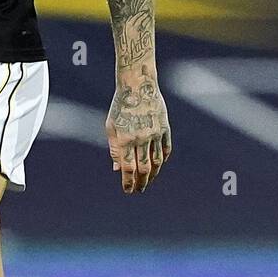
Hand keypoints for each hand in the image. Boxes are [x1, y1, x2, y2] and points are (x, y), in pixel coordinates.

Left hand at [105, 72, 170, 193]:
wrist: (138, 86)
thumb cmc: (120, 106)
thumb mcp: (111, 127)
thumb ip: (114, 149)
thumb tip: (117, 169)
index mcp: (125, 139)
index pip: (128, 168)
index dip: (128, 182)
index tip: (128, 190)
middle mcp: (141, 138)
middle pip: (143, 168)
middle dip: (141, 183)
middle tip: (139, 191)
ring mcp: (155, 133)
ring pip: (156, 162)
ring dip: (152, 175)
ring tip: (148, 182)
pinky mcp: (165, 128)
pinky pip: (166, 149)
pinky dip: (162, 161)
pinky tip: (157, 167)